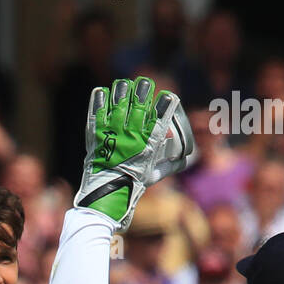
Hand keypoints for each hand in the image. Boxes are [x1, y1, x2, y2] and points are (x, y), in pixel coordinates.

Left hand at [76, 79, 193, 227]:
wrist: (104, 201)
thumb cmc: (131, 189)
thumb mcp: (152, 176)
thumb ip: (169, 165)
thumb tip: (187, 160)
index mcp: (147, 146)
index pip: (161, 118)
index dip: (166, 104)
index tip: (169, 97)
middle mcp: (131, 137)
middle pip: (139, 104)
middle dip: (143, 89)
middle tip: (144, 83)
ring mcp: (112, 135)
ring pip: (118, 103)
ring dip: (122, 90)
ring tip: (123, 85)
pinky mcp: (95, 137)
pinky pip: (97, 113)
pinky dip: (98, 101)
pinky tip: (101, 92)